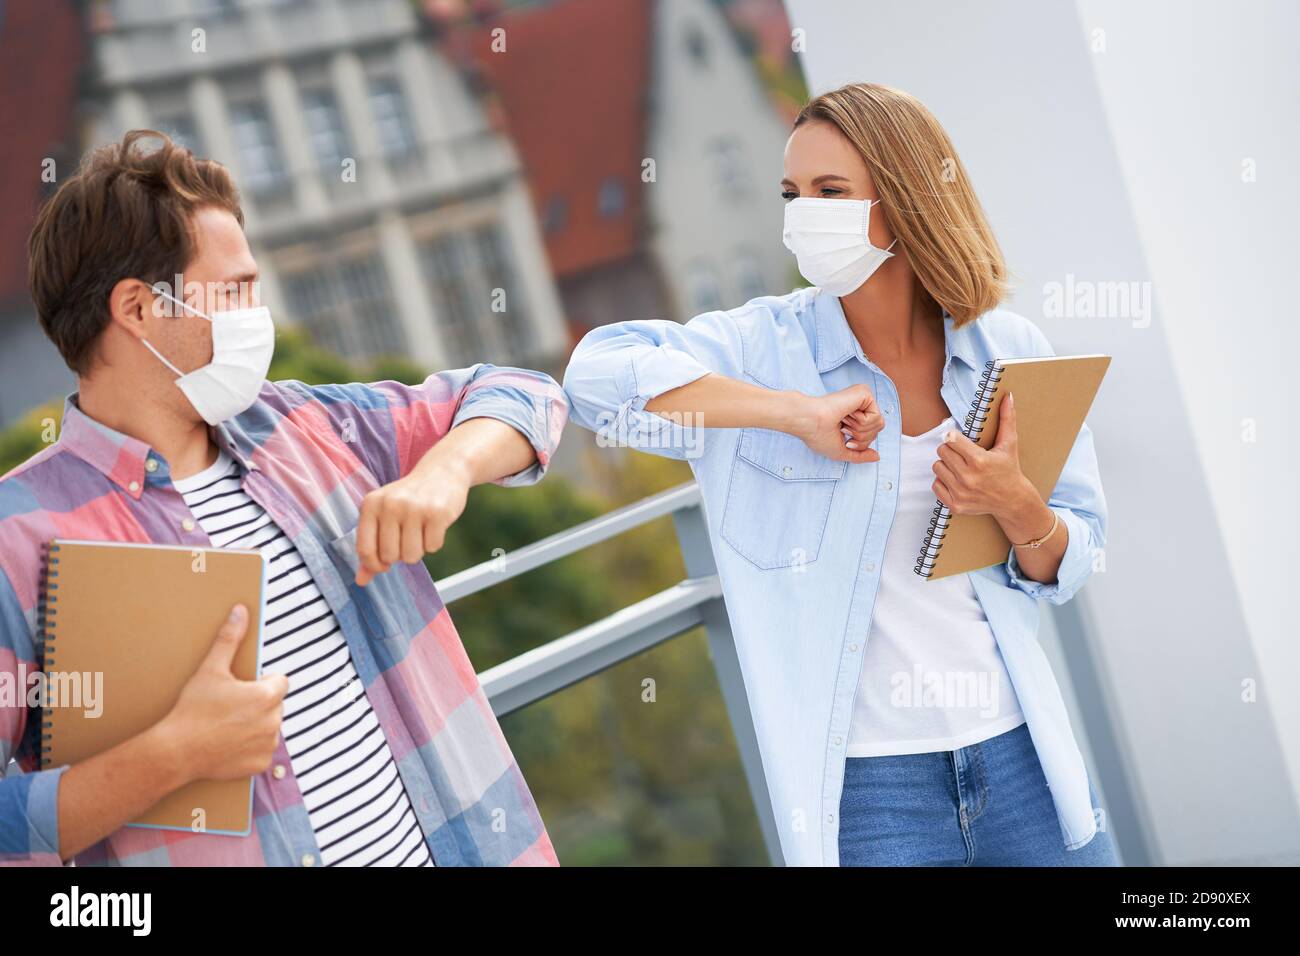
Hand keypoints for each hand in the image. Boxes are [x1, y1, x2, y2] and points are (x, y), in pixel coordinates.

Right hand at [159, 604, 287, 784]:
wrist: (176, 751)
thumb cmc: (193, 709)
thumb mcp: (210, 669)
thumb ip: (229, 638)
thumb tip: (240, 611)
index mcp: (267, 695)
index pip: (280, 681)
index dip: (261, 683)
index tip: (242, 688)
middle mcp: (274, 720)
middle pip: (274, 704)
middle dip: (258, 703)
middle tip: (230, 708)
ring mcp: (269, 744)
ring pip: (269, 727)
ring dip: (256, 724)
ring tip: (227, 725)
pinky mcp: (261, 763)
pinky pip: (262, 750)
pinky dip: (250, 747)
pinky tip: (229, 744)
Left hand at [354, 461, 469, 584]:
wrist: (442, 472)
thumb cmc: (409, 499)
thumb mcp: (384, 516)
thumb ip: (371, 547)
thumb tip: (361, 581)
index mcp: (371, 504)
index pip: (365, 549)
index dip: (375, 565)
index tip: (384, 564)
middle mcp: (390, 504)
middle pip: (390, 556)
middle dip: (401, 554)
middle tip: (408, 538)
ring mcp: (414, 508)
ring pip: (411, 556)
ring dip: (418, 550)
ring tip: (421, 531)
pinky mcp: (438, 512)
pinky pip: (433, 547)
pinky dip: (435, 542)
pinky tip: (434, 525)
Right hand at [790, 384, 884, 462]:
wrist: (809, 421)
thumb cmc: (817, 435)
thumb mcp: (841, 451)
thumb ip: (859, 455)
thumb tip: (877, 456)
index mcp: (853, 416)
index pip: (871, 435)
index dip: (859, 443)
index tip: (843, 437)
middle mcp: (859, 405)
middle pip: (878, 431)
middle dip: (861, 438)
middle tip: (843, 429)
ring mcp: (862, 397)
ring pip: (879, 425)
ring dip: (859, 430)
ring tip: (843, 421)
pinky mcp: (864, 393)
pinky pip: (876, 417)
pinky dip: (861, 422)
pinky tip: (847, 415)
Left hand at [931, 392, 1038, 519]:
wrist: (1013, 501)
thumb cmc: (1009, 469)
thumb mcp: (1009, 444)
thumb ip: (1007, 419)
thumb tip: (1008, 396)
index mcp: (979, 460)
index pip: (950, 439)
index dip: (954, 437)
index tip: (959, 439)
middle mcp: (968, 478)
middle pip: (942, 452)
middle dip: (950, 450)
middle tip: (962, 454)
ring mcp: (960, 492)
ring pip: (937, 467)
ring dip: (946, 465)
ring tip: (960, 467)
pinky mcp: (955, 504)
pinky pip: (935, 485)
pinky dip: (943, 482)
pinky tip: (957, 480)